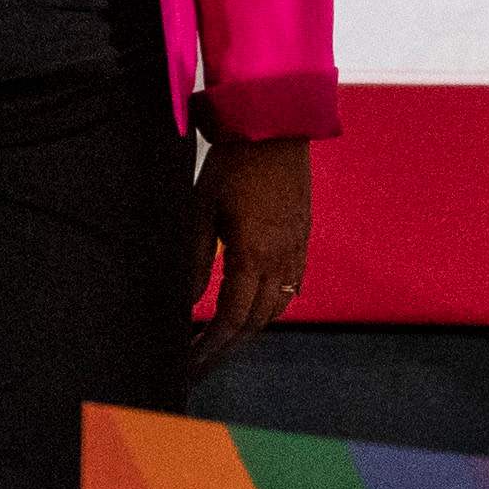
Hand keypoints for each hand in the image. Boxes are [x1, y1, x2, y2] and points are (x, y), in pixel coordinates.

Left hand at [190, 137, 312, 368]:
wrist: (277, 125)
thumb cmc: (235, 162)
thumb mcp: (201, 209)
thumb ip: (194, 259)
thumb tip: (185, 302)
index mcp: (254, 255)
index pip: (231, 319)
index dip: (209, 347)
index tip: (189, 362)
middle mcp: (281, 259)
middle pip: (255, 322)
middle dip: (226, 348)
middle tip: (199, 361)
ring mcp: (296, 249)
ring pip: (276, 308)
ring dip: (248, 330)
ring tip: (221, 341)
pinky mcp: (302, 237)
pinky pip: (291, 287)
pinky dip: (270, 307)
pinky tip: (253, 308)